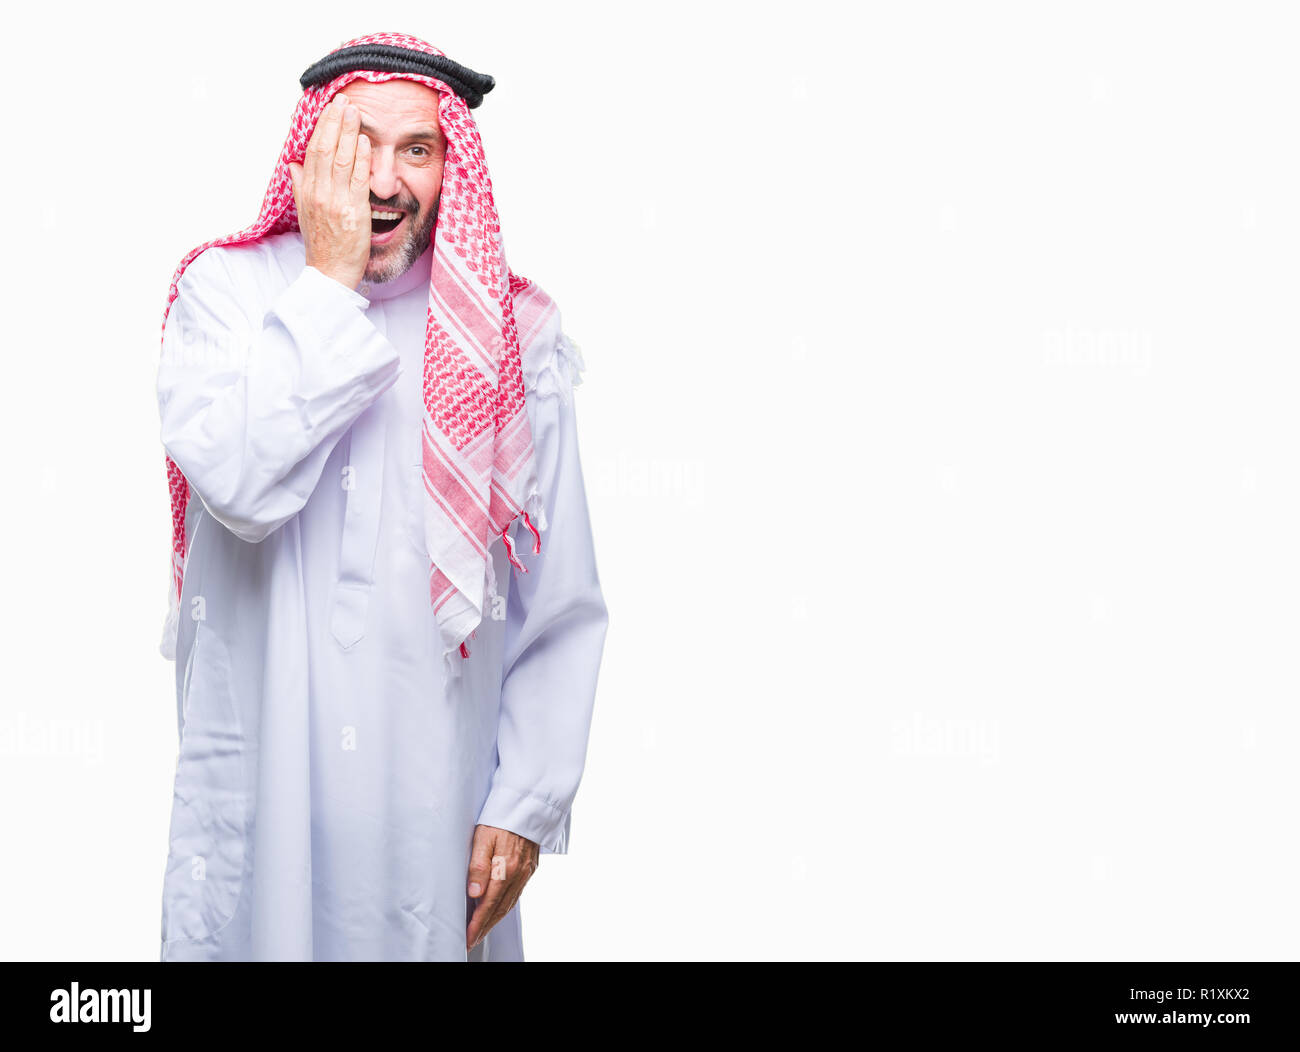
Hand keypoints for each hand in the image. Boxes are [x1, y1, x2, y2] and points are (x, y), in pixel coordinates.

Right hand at [288, 93, 371, 290]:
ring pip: (340, 159)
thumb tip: (294, 165)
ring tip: (354, 111)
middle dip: (335, 122)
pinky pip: (357, 179)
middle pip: (325, 148)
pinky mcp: (353, 211)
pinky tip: (365, 141)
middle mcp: (318, 193)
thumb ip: (301, 187)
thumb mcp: (305, 214)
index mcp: (307, 191)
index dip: (322, 127)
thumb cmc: (322, 245)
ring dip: (348, 132)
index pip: (313, 151)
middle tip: (344, 100)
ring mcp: (335, 201)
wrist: (329, 273)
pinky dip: (361, 157)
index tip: (331, 108)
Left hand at [466, 824, 539, 949]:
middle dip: (485, 927)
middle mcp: (518, 874)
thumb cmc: (501, 817)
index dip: (477, 923)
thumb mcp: (482, 837)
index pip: (488, 904)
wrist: (529, 803)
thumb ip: (478, 866)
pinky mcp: (531, 867)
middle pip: (500, 909)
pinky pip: (517, 893)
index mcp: (505, 868)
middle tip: (472, 940)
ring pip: (509, 903)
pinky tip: (500, 909)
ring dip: (495, 919)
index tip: (468, 937)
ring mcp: (527, 871)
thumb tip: (474, 893)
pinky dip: (507, 906)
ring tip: (483, 929)